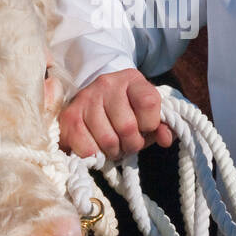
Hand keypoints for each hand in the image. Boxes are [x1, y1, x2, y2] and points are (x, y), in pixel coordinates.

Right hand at [59, 69, 173, 159]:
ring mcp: (86, 98)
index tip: (145, 128)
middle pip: (128, 128)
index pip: (148, 102)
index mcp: (132, 80)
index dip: (150, 124)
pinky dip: (95, 156)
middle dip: (132, 144)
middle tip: (127, 143)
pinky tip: (97, 148)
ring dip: (114, 152)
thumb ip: (162, 126)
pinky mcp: (69, 116)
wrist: (93, 100)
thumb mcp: (147, 114)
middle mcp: (107, 83)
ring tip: (113, 145)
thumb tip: (166, 139)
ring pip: (108, 141)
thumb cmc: (126, 111)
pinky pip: (87, 149)